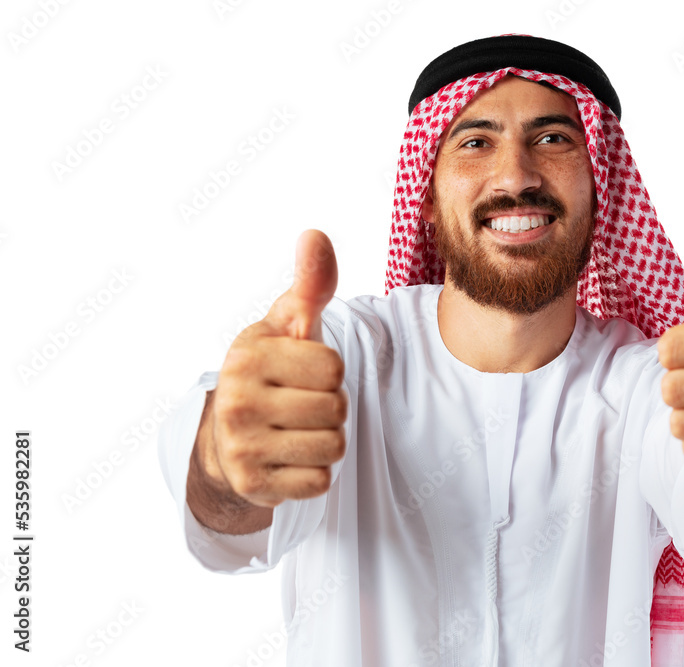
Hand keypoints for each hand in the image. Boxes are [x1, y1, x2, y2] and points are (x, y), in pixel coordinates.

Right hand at [207, 230, 346, 507]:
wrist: (229, 435)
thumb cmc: (272, 370)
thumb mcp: (289, 324)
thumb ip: (310, 284)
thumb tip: (315, 234)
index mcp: (247, 356)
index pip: (334, 369)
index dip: (330, 372)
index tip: (302, 373)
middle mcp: (236, 402)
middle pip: (336, 409)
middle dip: (329, 407)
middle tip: (300, 404)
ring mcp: (241, 447)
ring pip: (333, 447)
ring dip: (326, 440)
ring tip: (298, 429)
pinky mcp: (252, 485)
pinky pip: (320, 481)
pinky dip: (315, 472)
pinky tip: (291, 457)